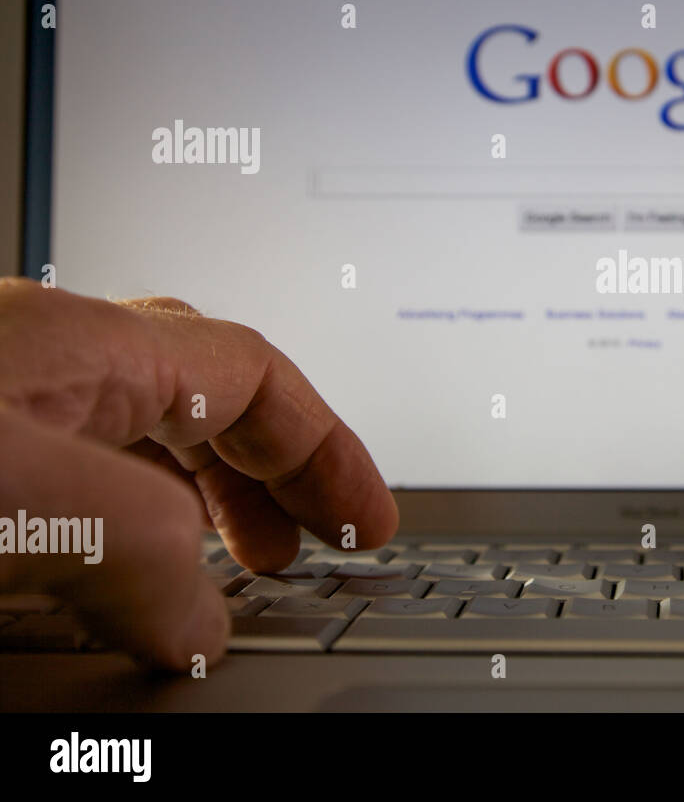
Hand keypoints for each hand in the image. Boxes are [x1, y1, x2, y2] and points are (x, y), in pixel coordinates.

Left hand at [0, 278, 397, 669]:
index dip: (326, 447)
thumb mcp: (24, 500)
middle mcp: (37, 358)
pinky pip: (71, 473)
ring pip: (132, 434)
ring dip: (200, 500)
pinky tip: (114, 572)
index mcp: (75, 342)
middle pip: (201, 396)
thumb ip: (139, 550)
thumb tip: (199, 625)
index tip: (365, 518)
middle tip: (315, 542)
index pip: (252, 373)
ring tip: (230, 560)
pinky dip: (123, 523)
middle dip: (274, 472)